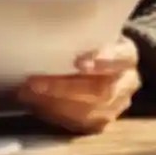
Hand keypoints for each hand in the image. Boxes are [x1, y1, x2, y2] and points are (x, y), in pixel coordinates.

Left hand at [15, 35, 140, 133]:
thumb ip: (76, 35)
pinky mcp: (101, 124)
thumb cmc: (88, 44)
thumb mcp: (89, 32)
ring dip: (54, 104)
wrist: (100, 65)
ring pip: (89, 112)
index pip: (121, 57)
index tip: (79, 62)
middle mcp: (127, 83)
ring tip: (28, 94)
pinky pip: (79, 125)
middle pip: (101, 91)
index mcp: (127, 55)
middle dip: (64, 88)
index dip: (102, 60)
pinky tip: (36, 104)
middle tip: (34, 82)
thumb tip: (43, 30)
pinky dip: (54, 115)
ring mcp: (117, 107)